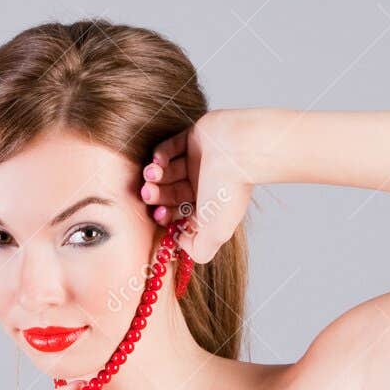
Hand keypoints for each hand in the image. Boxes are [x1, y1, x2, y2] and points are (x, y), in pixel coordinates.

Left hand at [139, 110, 252, 263]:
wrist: (240, 151)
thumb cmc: (229, 191)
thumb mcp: (215, 232)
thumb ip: (199, 250)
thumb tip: (179, 243)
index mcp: (208, 207)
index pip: (178, 215)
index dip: (165, 217)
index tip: (160, 214)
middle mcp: (202, 186)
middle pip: (168, 194)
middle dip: (156, 196)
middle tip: (149, 193)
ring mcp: (197, 162)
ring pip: (166, 173)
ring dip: (154, 175)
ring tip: (153, 174)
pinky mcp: (192, 140)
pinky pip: (168, 149)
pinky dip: (160, 155)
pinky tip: (159, 160)